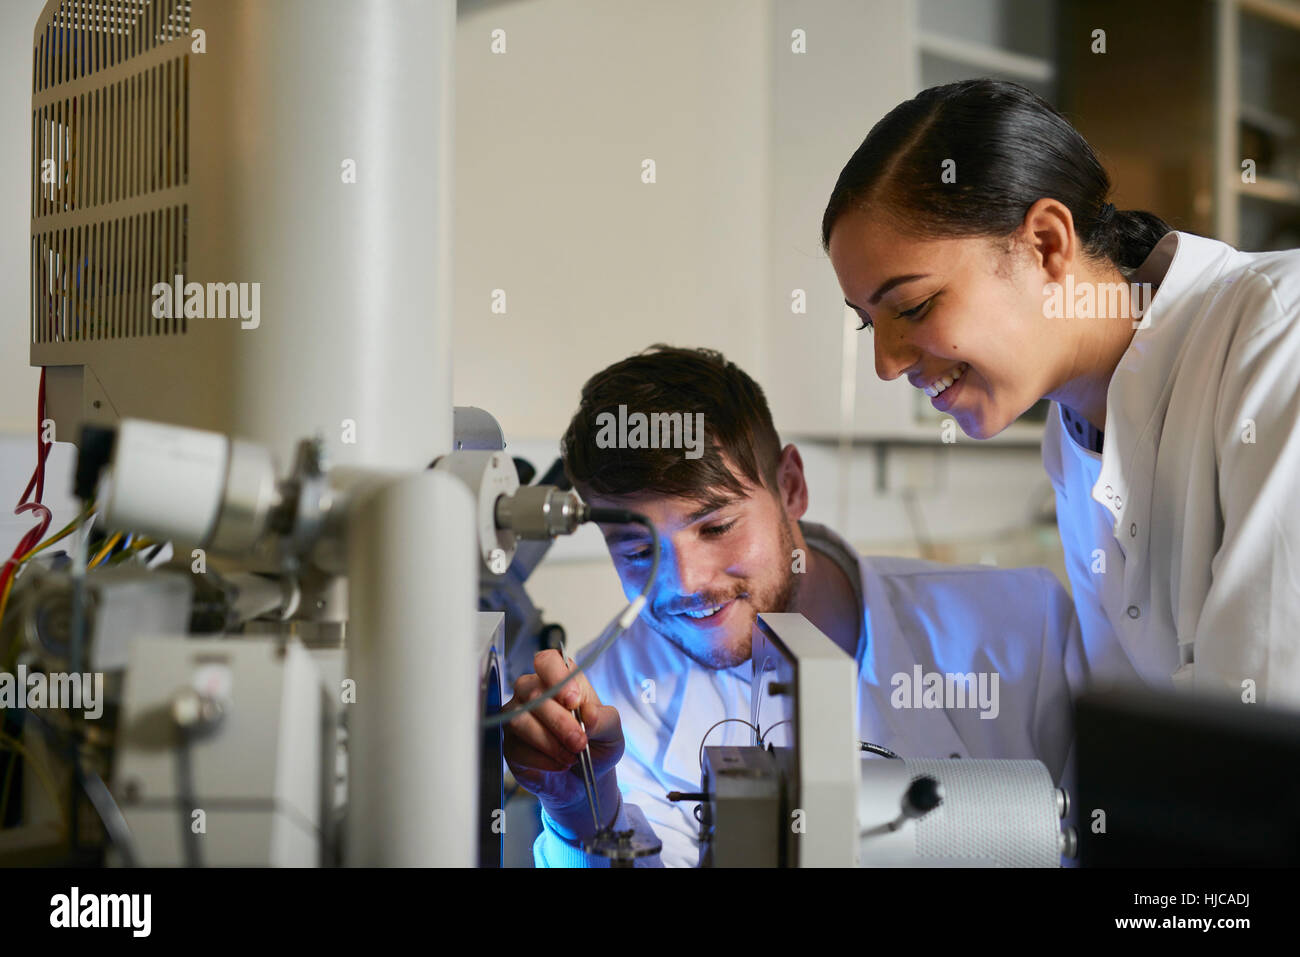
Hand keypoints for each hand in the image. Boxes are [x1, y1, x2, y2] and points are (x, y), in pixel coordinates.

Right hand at [503, 649, 623, 838]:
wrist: (585, 779)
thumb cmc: (596, 745)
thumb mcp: (612, 733)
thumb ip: (604, 719)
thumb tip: (588, 714)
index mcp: (561, 679)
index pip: (548, 661)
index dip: (557, 676)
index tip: (573, 701)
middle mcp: (533, 692)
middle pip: (533, 693)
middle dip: (559, 721)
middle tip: (579, 742)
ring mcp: (518, 717)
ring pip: (520, 720)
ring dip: (550, 742)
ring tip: (571, 757)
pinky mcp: (510, 744)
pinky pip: (517, 747)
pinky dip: (542, 759)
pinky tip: (559, 765)